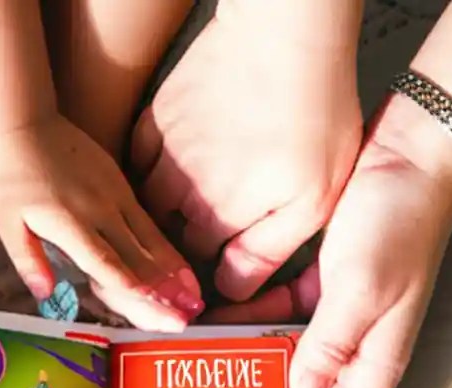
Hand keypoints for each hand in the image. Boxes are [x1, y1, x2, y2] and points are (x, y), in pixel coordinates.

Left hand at [0, 114, 201, 330]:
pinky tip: (180, 267)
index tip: (157, 310)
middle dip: (164, 290)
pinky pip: (148, 224)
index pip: (107, 263)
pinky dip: (165, 249)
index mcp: (69, 223)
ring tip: (194, 297)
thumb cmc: (11, 177)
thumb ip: (27, 259)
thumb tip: (45, 295)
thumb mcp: (5, 221)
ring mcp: (115, 197)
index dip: (133, 288)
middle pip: (138, 258)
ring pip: (150, 241)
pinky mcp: (122, 187)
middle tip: (186, 317)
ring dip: (173, 271)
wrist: (26, 123)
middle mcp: (100, 212)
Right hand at [131, 2, 361, 301]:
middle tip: (211, 236)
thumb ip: (269, 250)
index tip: (222, 266)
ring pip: (149, 202)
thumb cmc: (315, 112)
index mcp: (221, 217)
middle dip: (185, 245)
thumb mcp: (314, 199)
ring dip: (166, 210)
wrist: (285, 36)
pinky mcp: (157, 118)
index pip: (199, 267)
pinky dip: (149, 172)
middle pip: (171, 237)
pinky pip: (137, 160)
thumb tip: (232, 287)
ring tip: (195, 205)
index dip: (212, 271)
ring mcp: (165, 154)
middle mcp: (183, 191)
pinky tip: (174, 170)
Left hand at [206, 98, 451, 387]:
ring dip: (254, 374)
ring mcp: (340, 313)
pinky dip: (252, 325)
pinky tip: (215, 327)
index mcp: (377, 356)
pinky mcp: (324, 284)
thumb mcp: (364, 286)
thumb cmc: (398, 221)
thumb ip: (331, 343)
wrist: (412, 152)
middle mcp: (358, 343)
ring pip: (289, 360)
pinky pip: (279, 318)